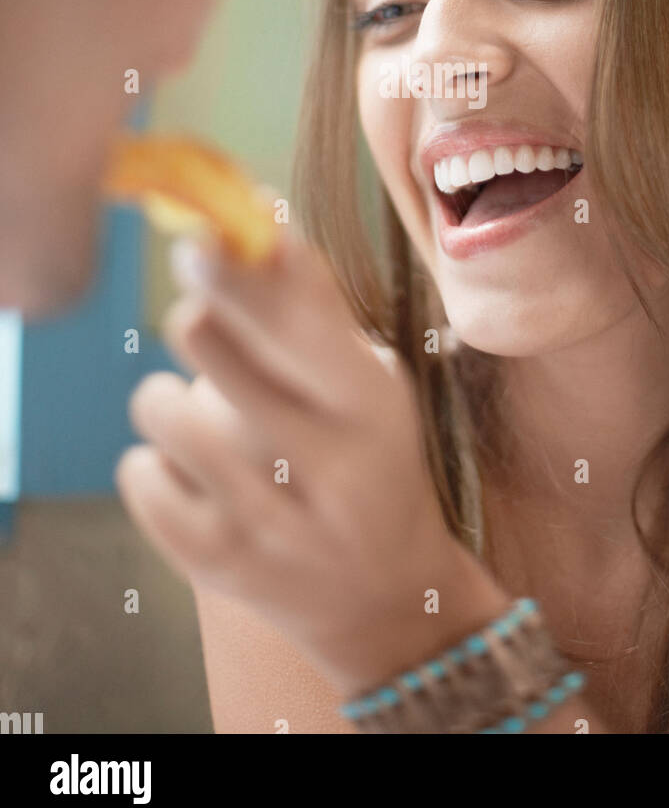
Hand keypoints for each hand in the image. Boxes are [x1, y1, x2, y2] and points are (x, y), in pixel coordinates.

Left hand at [115, 230, 510, 695]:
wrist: (385, 597)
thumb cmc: (367, 457)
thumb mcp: (367, 383)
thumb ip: (314, 306)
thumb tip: (256, 210)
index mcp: (375, 409)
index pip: (304, 326)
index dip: (244, 275)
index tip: (199, 238)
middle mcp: (331, 469)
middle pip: (223, 360)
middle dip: (198, 319)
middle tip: (195, 313)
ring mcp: (275, 524)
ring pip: (168, 415)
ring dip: (165, 396)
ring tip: (191, 408)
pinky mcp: (223, 566)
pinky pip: (143, 479)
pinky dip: (150, 460)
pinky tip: (184, 468)